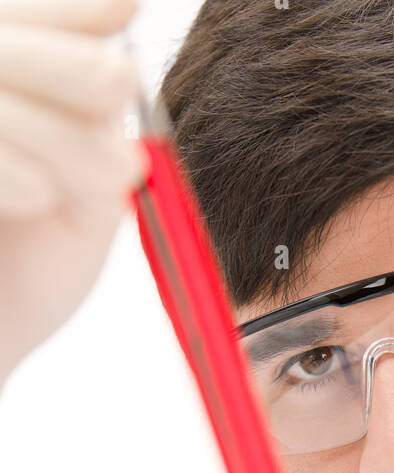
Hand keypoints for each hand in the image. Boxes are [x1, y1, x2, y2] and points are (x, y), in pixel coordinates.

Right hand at [0, 0, 143, 382]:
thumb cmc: (25, 274)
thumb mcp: (80, 194)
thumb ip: (92, 127)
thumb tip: (121, 53)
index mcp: (3, 93)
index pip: (22, 22)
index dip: (71, 13)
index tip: (129, 7)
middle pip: (0, 42)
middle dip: (65, 61)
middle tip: (121, 83)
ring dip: (54, 131)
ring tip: (114, 175)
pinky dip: (6, 170)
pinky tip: (42, 196)